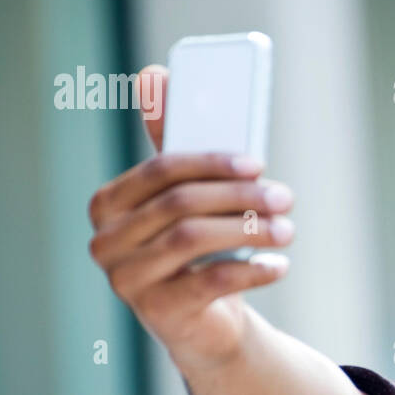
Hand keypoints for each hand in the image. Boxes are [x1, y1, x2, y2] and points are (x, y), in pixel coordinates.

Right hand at [87, 64, 294, 368]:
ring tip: (287, 230)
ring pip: (192, 240)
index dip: (212, 162)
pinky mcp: (157, 313)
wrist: (203, 320)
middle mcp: (106, 242)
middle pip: (180, 205)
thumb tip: (155, 74)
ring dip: (250, 230)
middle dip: (240, 196)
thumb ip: (175, 142)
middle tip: (285, 197)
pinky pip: (209, 281)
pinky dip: (251, 270)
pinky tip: (279, 265)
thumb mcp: (188, 194)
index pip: (160, 170)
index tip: (258, 162)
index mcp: (109, 203)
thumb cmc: (197, 246)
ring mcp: (126, 280)